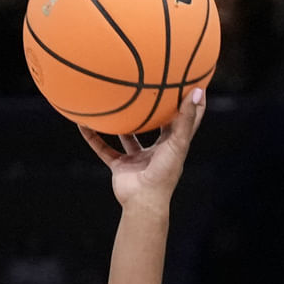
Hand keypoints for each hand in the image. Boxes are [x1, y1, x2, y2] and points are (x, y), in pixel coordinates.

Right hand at [78, 85, 205, 209]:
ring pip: (127, 136)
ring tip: (113, 101)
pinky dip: (93, 138)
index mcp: (173, 144)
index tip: (189, 81)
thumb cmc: (164, 173)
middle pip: (155, 125)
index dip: (188, 103)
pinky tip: (84, 124)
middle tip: (148, 84)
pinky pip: (104, 149)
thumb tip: (198, 91)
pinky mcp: (120, 167)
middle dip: (153, 108)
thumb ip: (186, 117)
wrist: (143, 202)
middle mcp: (156, 151)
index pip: (184, 120)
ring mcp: (137, 159)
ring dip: (120, 123)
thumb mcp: (178, 141)